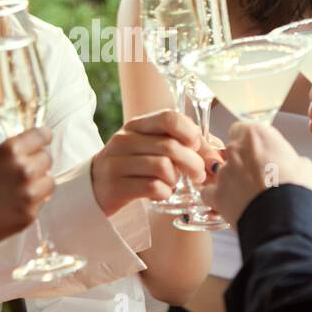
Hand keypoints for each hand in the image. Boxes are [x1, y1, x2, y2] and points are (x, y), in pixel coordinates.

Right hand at [0, 128, 54, 254]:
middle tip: (26, 169)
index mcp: (10, 151)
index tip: (44, 139)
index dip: (43, 137)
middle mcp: (24, 169)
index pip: (42, 135)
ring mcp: (30, 193)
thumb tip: (26, 151)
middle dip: (39, 161)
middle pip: (47, 158)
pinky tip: (14, 204)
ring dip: (40, 182)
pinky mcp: (31, 213)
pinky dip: (32, 201)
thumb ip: (7, 155)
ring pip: (49, 180)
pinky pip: (41, 201)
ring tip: (21, 188)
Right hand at [92, 109, 211, 216]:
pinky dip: (165, 192)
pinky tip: (163, 193)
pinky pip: (153, 187)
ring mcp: (117, 163)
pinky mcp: (115, 186)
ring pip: (163, 167)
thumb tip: (216, 156)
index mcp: (136, 126)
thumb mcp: (151, 148)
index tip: (196, 146)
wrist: (94, 188)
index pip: (169, 118)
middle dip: (193, 163)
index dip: (190, 132)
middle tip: (198, 175)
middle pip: (170, 146)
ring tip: (174, 183)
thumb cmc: (133, 167)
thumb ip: (182, 146)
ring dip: (177, 179)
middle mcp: (124, 140)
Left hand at [199, 121, 311, 224]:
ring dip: (232, 180)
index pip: (244, 129)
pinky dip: (218, 197)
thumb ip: (287, 158)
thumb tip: (288, 165)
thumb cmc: (295, 189)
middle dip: (242, 160)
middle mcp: (236, 148)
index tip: (260, 151)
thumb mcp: (302, 165)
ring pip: (222, 171)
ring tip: (249, 195)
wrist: (284, 216)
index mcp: (256, 134)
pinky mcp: (216, 193)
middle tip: (257, 175)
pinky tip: (231, 204)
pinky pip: (209, 192)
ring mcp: (223, 171)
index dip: (252, 142)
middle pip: (232, 149)